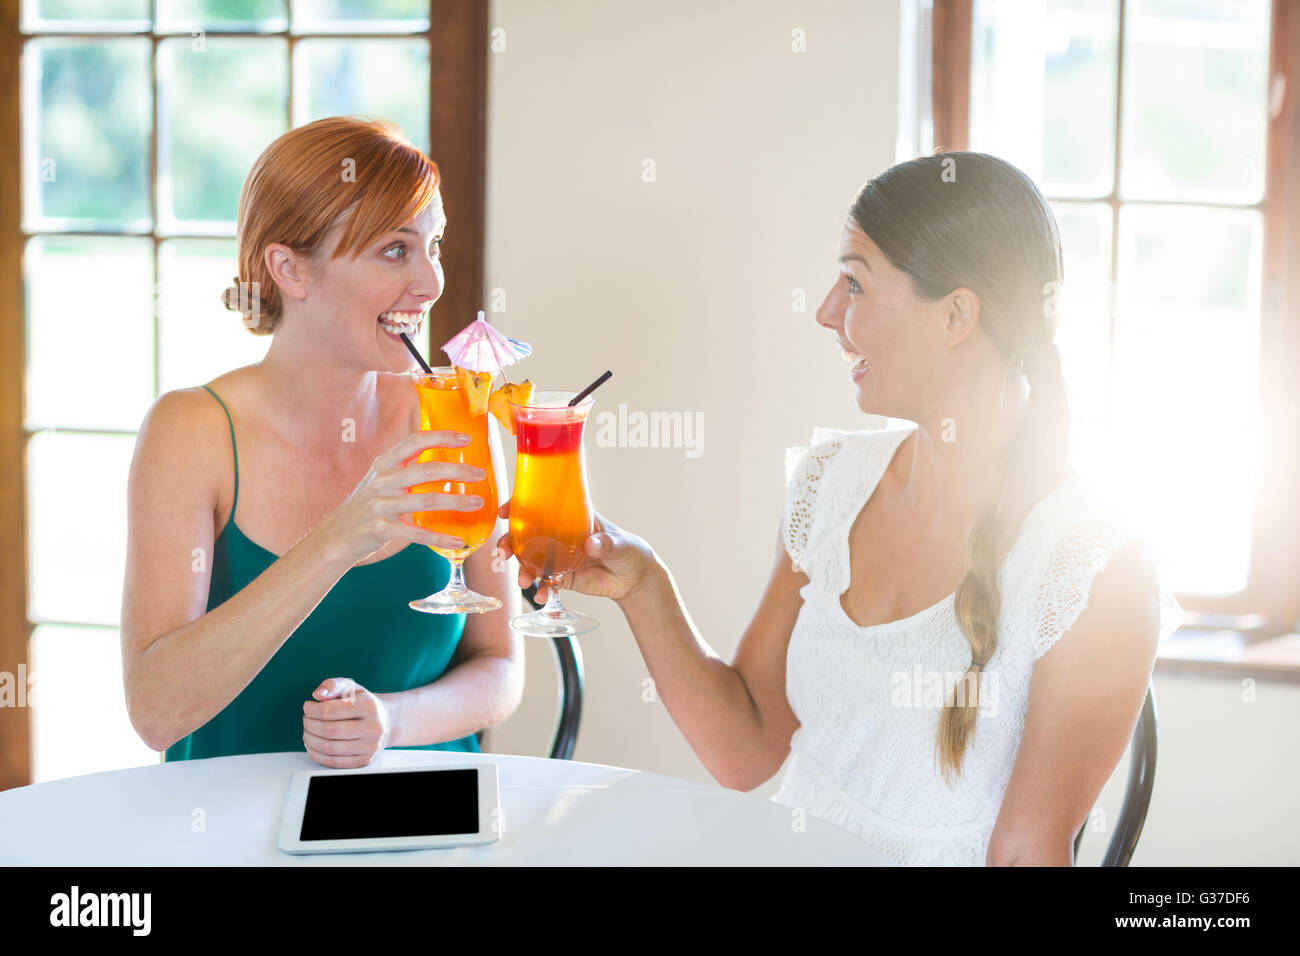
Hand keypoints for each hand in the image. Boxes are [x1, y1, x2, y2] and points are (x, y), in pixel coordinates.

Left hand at [303, 677, 393, 767]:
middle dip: (310, 725)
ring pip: (329, 748)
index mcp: (368, 706)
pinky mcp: (364, 761)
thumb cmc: (363, 703)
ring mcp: (370, 747)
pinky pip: (333, 762)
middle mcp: (373, 728)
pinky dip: (317, 754)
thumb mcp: (351, 687)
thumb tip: (318, 695)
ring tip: (307, 732)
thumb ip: (332, 685)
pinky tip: (313, 745)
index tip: (307, 707)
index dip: (312, 710)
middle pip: (329, 730)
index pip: (330, 710)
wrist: (386, 722)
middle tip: (306, 720)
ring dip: (310, 740)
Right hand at [319, 429, 488, 565]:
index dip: (442, 437)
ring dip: (456, 501)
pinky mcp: (381, 529)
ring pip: (427, 501)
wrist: (338, 534)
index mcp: (385, 463)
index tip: (467, 439)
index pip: (416, 441)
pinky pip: (417, 533)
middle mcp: (382, 480)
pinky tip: (458, 542)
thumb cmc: (368, 505)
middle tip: (481, 474)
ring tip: (478, 503)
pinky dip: (440, 538)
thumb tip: (445, 461)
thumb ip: (406, 468)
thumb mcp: (382, 479)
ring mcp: (381, 505)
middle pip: (427, 470)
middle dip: (458, 471)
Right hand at [494, 502, 660, 604]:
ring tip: (524, 581)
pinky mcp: (564, 579)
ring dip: (522, 570)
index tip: (505, 511)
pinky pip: (546, 583)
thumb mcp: (620, 543)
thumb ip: (606, 543)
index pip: (542, 507)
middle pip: (527, 535)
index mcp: (572, 518)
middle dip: (510, 543)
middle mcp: (560, 537)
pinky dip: (540, 590)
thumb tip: (591, 543)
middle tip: (503, 552)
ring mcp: (559, 558)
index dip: (520, 506)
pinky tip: (541, 596)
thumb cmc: (629, 550)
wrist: (636, 579)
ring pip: (532, 561)